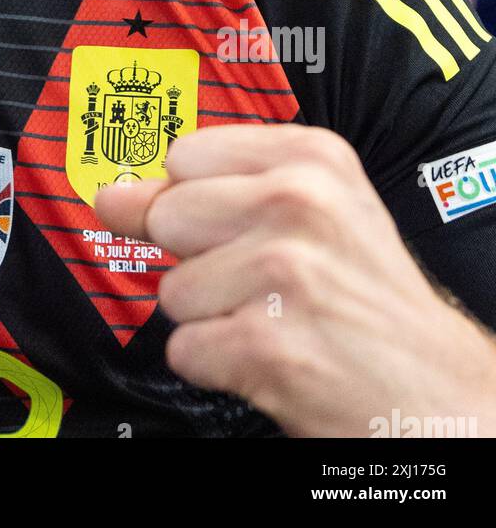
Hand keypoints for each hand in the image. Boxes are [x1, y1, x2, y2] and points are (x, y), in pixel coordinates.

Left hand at [95, 124, 495, 436]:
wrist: (439, 392)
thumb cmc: (365, 297)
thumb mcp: (312, 214)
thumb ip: (207, 192)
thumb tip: (109, 194)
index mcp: (311, 156)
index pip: (184, 156)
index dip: (200, 201)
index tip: (239, 227)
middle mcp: (298, 202)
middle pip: (167, 216)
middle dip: (199, 260)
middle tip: (264, 284)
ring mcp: (282, 272)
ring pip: (172, 289)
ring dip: (212, 319)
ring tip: (277, 321)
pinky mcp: (265, 343)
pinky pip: (184, 349)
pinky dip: (218, 366)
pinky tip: (274, 359)